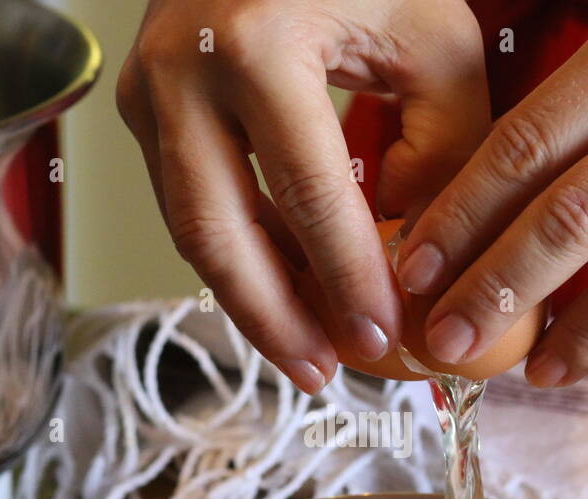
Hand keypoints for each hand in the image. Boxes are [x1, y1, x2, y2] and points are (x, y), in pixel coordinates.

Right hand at [117, 0, 490, 392]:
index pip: (308, 194)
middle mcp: (181, 72)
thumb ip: (442, 147)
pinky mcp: (144, 112)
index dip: (346, 280)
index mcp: (256, 44)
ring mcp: (148, 92)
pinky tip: (283, 296)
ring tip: (307, 353)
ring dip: (251, 301)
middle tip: (324, 373)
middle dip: (274, 319)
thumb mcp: (432, 36)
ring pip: (192, 231)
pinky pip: (190, 206)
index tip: (380, 339)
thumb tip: (414, 248)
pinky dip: (240, 258)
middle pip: (218, 235)